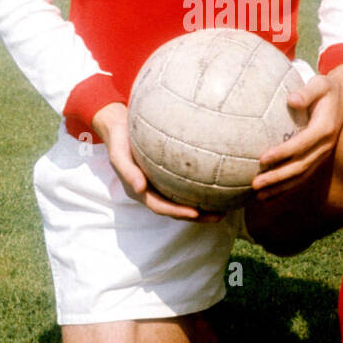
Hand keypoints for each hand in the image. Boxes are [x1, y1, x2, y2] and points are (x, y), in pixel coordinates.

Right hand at [92, 102, 221, 222]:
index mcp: (140, 192)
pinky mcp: (168, 175)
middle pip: (176, 209)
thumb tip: (140, 189)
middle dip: (198, 216)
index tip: (196, 213)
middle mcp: (152, 191)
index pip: (161, 207)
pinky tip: (217, 185)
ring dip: (203, 207)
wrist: (120, 126)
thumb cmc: (119, 141)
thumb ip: (127, 172)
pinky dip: (199, 189)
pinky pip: (185, 185)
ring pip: (183, 200)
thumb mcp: (118, 155)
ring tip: (225, 208)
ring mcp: (160, 184)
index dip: (178, 212)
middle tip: (220, 216)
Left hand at [251, 63, 342, 199]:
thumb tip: (292, 99)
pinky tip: (270, 195)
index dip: (282, 153)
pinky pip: (303, 176)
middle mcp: (325, 145)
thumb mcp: (320, 84)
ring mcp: (323, 154)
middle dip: (277, 177)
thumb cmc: (326, 87)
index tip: (262, 159)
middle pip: (300, 166)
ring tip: (259, 196)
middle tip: (255, 184)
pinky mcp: (319, 157)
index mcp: (325, 128)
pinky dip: (287, 187)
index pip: (301, 144)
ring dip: (280, 187)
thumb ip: (306, 92)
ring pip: (301, 176)